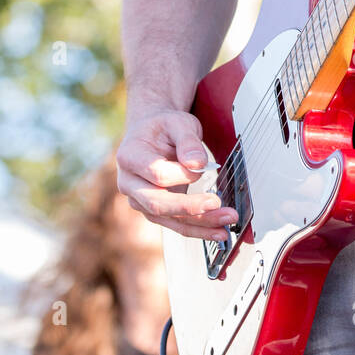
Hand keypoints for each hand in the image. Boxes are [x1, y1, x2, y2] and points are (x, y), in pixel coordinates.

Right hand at [116, 109, 238, 241]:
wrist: (153, 134)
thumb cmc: (163, 127)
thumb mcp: (179, 123)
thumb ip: (188, 141)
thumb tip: (197, 164)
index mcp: (130, 156)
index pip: (156, 174)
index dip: (182, 174)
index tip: (202, 167)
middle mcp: (130, 183)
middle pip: (157, 204)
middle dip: (190, 208)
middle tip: (217, 204)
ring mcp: (140, 200)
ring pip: (168, 219)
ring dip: (199, 224)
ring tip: (225, 226)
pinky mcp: (154, 211)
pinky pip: (176, 223)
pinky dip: (198, 229)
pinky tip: (217, 231)